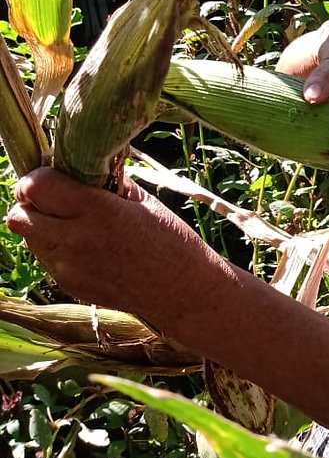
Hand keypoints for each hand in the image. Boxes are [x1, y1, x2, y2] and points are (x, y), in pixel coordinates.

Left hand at [6, 167, 228, 318]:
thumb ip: (107, 182)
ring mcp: (68, 267)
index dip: (39, 177)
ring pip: (27, 238)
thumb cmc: (171, 240)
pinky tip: (86, 247)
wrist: (182, 291)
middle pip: (18, 215)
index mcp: (96, 210)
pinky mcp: (69, 285)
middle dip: (30, 202)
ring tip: (71, 223)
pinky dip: (55, 247)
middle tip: (53, 198)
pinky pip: (46, 258)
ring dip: (40, 225)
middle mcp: (75, 239)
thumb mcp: (142, 201)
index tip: (55, 174)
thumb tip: (81, 166)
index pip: (36, 186)